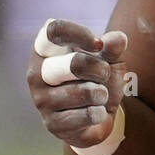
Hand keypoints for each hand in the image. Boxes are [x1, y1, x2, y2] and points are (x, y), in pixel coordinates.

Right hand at [26, 19, 128, 147]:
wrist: (97, 117)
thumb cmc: (97, 79)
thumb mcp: (109, 59)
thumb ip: (112, 47)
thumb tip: (118, 39)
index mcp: (45, 50)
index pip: (54, 31)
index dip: (79, 34)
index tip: (99, 45)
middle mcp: (37, 73)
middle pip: (74, 63)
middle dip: (99, 69)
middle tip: (104, 73)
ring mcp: (42, 100)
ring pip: (83, 92)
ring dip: (101, 93)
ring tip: (100, 95)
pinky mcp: (52, 123)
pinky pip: (86, 115)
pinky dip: (99, 112)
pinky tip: (94, 112)